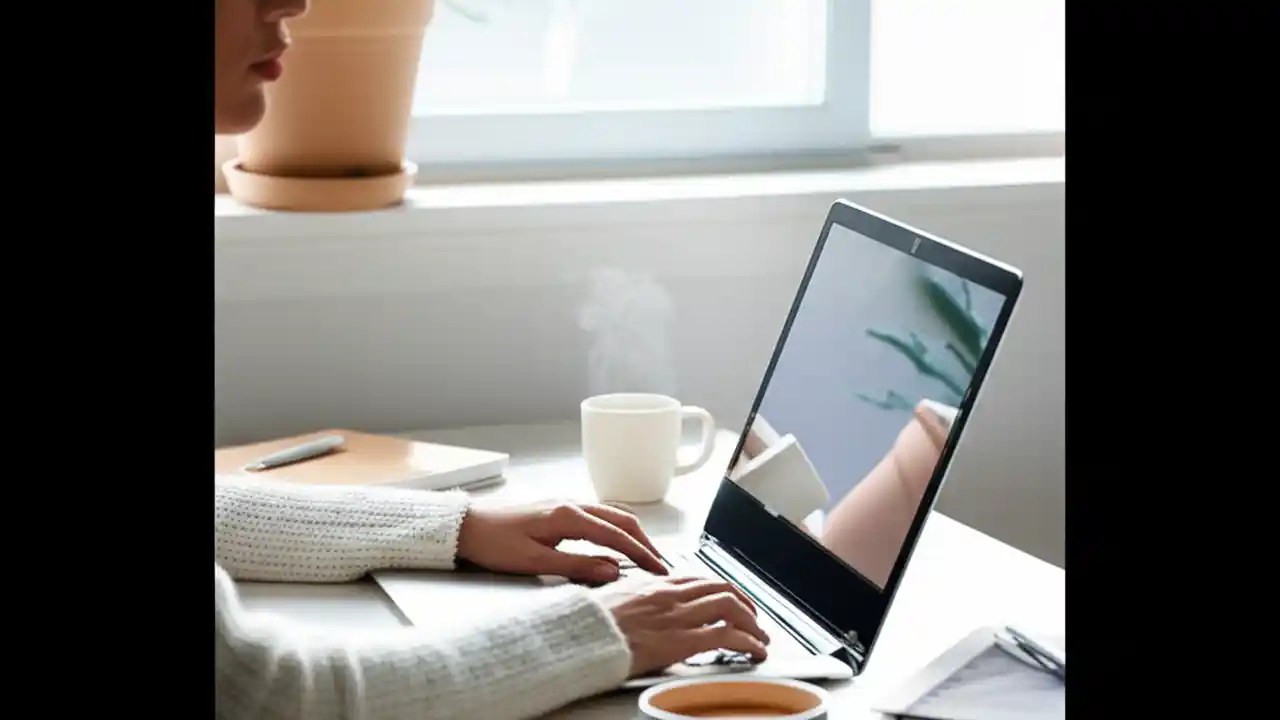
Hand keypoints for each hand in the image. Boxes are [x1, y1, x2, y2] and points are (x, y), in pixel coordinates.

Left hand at [456, 501, 667, 583]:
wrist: (467, 527)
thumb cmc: (494, 544)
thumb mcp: (534, 562)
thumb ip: (576, 566)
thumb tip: (612, 571)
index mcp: (568, 516)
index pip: (617, 536)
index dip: (642, 555)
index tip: (659, 570)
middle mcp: (571, 504)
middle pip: (622, 520)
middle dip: (645, 543)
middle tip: (661, 565)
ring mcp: (566, 504)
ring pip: (612, 515)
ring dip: (633, 534)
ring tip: (645, 556)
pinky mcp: (559, 510)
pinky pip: (599, 516)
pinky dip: (616, 529)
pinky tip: (617, 544)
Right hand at [592, 575, 769, 675]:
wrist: (578, 636)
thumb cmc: (588, 623)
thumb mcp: (612, 599)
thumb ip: (634, 597)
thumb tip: (639, 603)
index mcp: (654, 584)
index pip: (698, 579)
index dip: (720, 588)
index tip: (728, 598)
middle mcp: (671, 594)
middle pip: (720, 588)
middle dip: (743, 602)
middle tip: (752, 616)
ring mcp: (678, 615)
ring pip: (730, 607)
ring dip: (752, 622)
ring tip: (759, 636)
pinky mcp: (682, 640)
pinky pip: (725, 636)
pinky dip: (747, 642)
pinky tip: (754, 651)